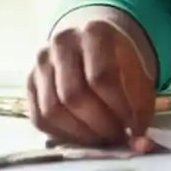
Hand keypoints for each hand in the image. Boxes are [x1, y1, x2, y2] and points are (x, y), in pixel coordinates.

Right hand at [27, 19, 155, 151]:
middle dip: (99, 123)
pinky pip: (39, 118)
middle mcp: (62, 43)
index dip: (118, 106)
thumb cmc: (117, 57)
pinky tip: (83, 137)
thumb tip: (138, 130)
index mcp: (94, 32)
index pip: (102, 76)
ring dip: (80, 132)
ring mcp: (41, 63)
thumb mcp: (137, 66)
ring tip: (102, 138)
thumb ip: (141, 96)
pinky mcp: (29, 82)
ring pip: (52, 109)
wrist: (90, 40)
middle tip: (117, 136)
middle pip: (74, 94)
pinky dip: (63, 134)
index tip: (133, 125)